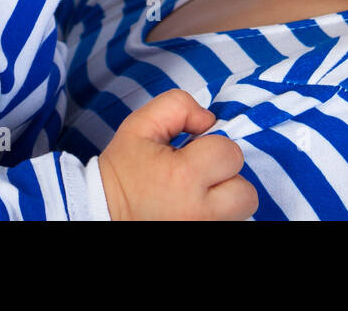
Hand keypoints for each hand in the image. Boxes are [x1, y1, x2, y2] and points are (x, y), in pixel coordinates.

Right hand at [97, 89, 257, 219]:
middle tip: (199, 177)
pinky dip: (216, 215)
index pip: (230, 153)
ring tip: (197, 194)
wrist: (102, 213)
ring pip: (240, 213)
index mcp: (183, 177)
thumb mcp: (140, 124)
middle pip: (245, 192)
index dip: (212, 146)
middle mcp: (198, 212)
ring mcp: (201, 231)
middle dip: (227, 179)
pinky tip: (194, 208)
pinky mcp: (202, 239)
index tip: (190, 153)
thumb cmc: (123, 171)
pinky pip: (226, 224)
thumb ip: (178, 106)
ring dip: (225, 200)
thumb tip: (209, 121)